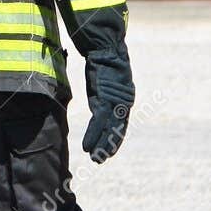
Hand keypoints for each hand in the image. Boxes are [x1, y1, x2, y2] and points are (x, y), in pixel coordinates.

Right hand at [81, 45, 133, 162]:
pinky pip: (99, 122)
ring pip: (109, 130)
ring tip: (95, 159)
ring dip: (100, 146)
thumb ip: (104, 96)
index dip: (114, 141)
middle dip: (108, 146)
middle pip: (116, 131)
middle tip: (100, 161)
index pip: (119, 126)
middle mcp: (123, 104)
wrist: (106, 49)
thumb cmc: (104, 64)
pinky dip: (93, 136)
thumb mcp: (105, 84)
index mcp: (123, 102)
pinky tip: (87, 147)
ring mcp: (116, 103)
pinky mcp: (106, 99)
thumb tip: (99, 103)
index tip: (108, 153)